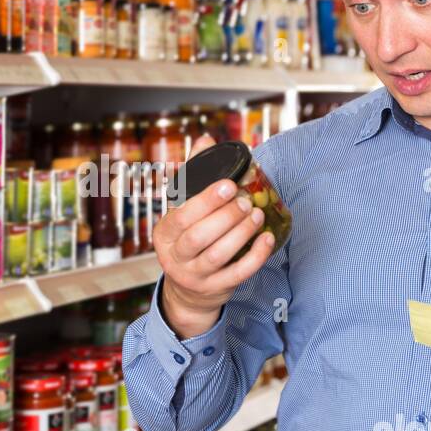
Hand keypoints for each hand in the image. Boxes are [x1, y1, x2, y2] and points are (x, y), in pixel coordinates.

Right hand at [154, 134, 274, 337]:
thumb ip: (193, 176)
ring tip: (256, 215)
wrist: (187, 291)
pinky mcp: (215, 289)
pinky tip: (267, 238)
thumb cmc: (188, 240)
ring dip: (240, 233)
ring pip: (217, 256)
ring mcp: (195, 277)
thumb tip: (206, 139)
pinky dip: (255, 256)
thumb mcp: (183, 211)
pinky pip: (237, 274)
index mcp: (164, 233)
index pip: (181, 215)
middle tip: (245, 201)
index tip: (229, 183)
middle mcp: (175, 257)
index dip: (206, 200)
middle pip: (198, 236)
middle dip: (225, 216)